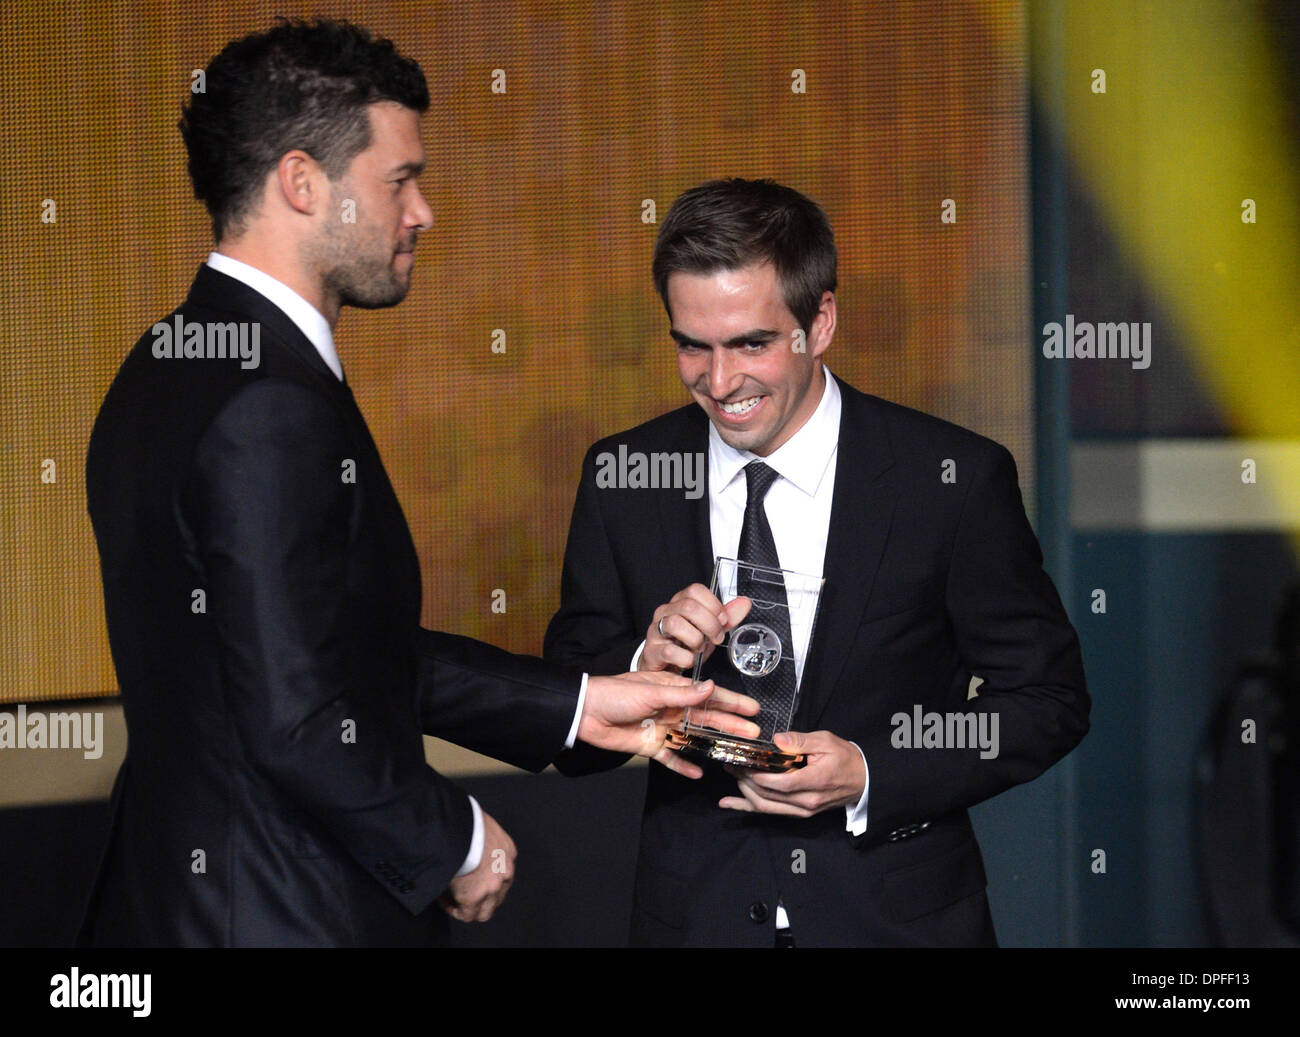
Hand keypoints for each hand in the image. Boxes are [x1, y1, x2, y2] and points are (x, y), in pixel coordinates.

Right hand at [438, 809, 514, 922]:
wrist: (455, 824)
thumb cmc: (463, 820)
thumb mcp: (480, 825)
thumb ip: (480, 838)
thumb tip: (467, 844)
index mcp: (507, 851)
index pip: (501, 874)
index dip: (484, 880)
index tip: (468, 877)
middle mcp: (505, 871)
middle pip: (496, 897)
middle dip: (480, 899)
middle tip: (461, 893)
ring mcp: (493, 886)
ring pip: (484, 911)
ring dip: (468, 908)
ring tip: (451, 899)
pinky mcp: (475, 896)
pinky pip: (465, 914)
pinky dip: (454, 909)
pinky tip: (443, 899)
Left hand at [580, 670, 760, 778]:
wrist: (586, 712)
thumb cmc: (616, 693)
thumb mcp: (651, 690)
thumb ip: (683, 694)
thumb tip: (712, 688)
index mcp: (673, 689)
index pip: (708, 695)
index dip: (731, 701)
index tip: (752, 708)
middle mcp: (672, 708)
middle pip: (706, 718)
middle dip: (730, 724)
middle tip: (753, 731)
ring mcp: (663, 727)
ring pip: (694, 737)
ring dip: (714, 743)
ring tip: (737, 750)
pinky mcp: (651, 745)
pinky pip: (671, 757)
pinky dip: (683, 765)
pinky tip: (699, 773)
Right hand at [640, 583, 751, 672]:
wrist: (664, 666)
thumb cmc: (685, 644)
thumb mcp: (709, 629)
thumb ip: (726, 617)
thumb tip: (744, 603)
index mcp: (680, 602)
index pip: (695, 590)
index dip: (713, 605)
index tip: (722, 620)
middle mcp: (666, 612)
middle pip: (688, 606)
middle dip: (709, 624)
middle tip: (715, 637)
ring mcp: (656, 630)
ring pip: (675, 623)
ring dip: (695, 639)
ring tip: (699, 648)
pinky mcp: (652, 650)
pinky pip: (669, 651)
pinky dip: (685, 658)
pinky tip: (689, 660)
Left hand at [719, 730, 865, 817]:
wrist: (864, 780)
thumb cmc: (846, 758)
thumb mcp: (826, 741)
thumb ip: (800, 741)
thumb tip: (777, 740)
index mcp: (814, 782)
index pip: (777, 783)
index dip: (755, 774)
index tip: (741, 759)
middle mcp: (806, 802)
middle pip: (766, 796)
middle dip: (745, 780)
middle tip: (731, 763)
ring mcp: (803, 811)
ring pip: (765, 807)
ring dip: (744, 793)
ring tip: (730, 775)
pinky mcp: (800, 813)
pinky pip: (770, 812)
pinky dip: (748, 807)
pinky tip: (728, 804)